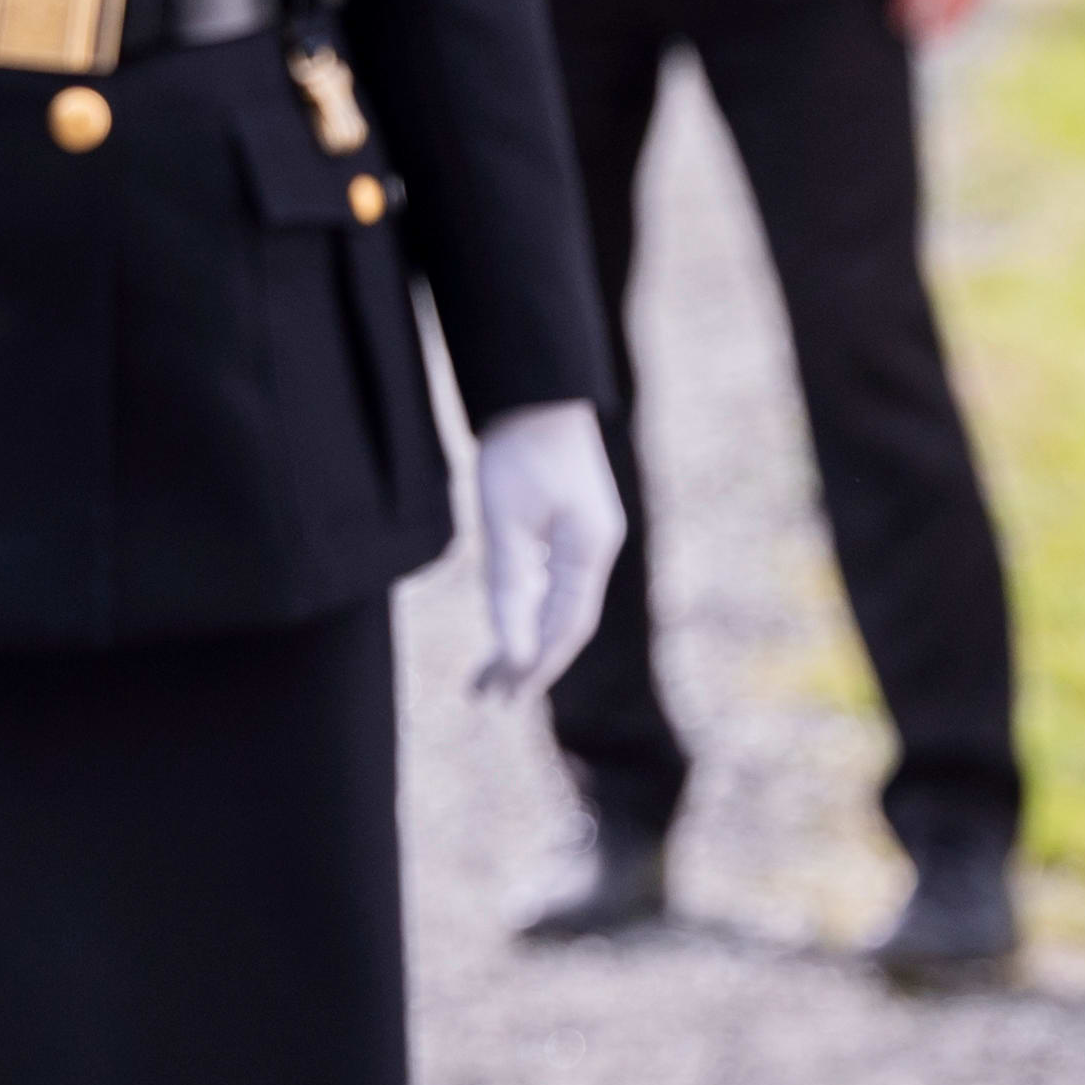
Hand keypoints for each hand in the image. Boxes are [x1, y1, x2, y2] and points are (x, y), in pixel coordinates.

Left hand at [467, 399, 624, 701]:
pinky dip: (528, 604)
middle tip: (489, 699)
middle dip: (529, 662)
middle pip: (565, 621)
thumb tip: (513, 654)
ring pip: (558, 601)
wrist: (532, 386)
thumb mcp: (504, 522)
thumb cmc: (517, 449)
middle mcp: (596, 546)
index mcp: (590, 550)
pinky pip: (553, 578)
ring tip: (489, 673)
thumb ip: (508, 589)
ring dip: (525, 636)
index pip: (566, 627)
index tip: (503, 698)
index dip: (536, 666)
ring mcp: (587, 533)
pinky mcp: (571, 520)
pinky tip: (508, 620)